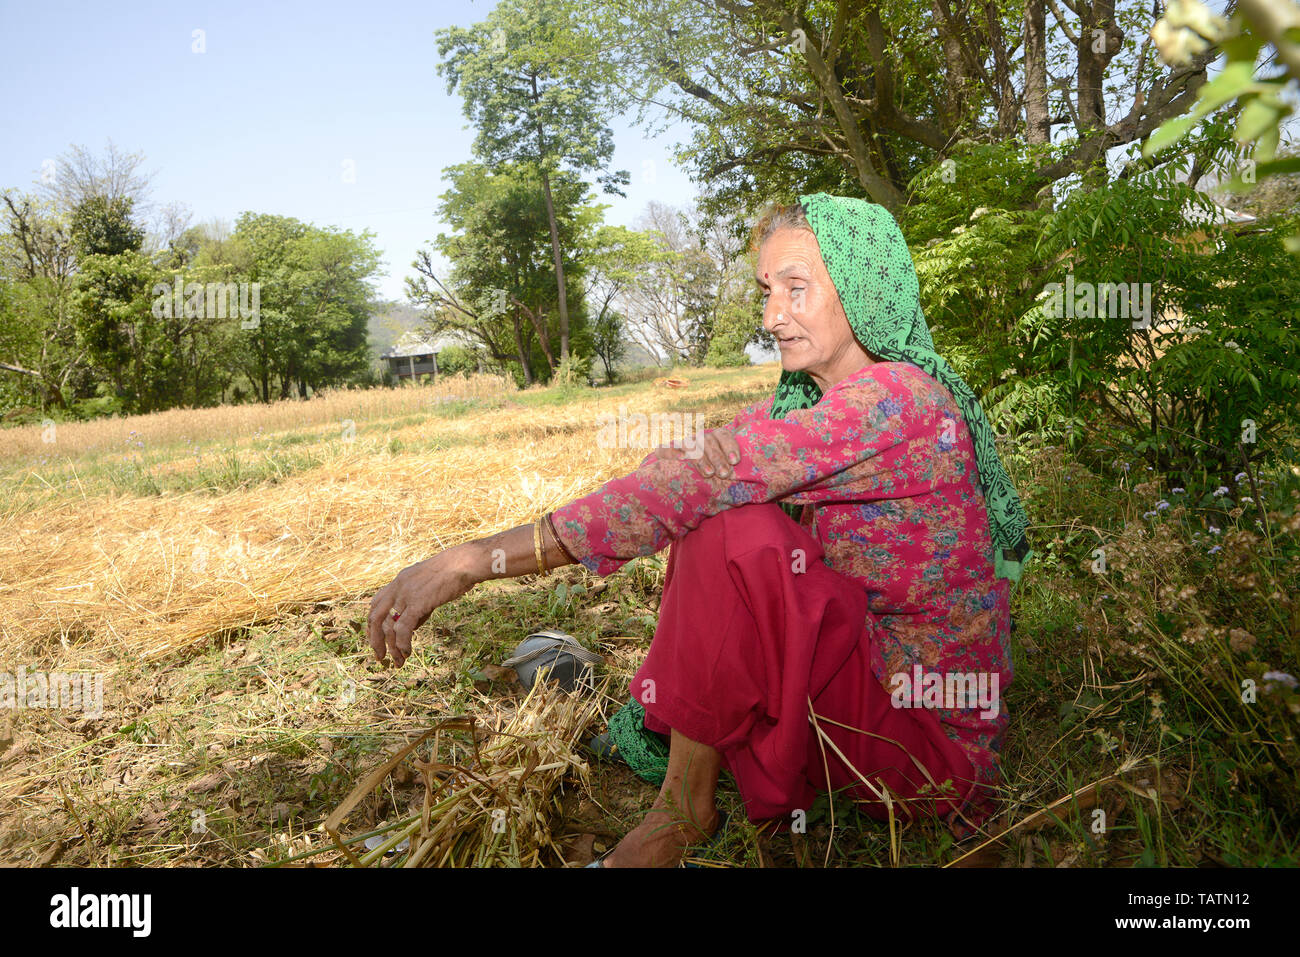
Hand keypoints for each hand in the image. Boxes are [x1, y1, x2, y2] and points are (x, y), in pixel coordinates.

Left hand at [367, 545, 479, 666]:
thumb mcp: (430, 588)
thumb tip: (411, 627)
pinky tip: (407, 652)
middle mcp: (398, 587)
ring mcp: (405, 594)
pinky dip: (402, 643)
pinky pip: (403, 628)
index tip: (377, 638)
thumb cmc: (453, 574)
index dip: (373, 623)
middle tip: (380, 656)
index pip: (376, 604)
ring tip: (398, 661)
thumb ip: (418, 606)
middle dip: (375, 640)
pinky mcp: (417, 602)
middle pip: (374, 617)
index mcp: (400, 581)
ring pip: (387, 626)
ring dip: (391, 647)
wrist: (464, 563)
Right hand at [658, 429, 740, 477]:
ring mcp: (684, 443)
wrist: (684, 476)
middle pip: (708, 442)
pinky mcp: (666, 451)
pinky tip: (681, 459)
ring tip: (709, 473)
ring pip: (691, 444)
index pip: (723, 435)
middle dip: (717, 458)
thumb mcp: (726, 469)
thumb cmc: (715, 474)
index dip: (729, 446)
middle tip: (724, 473)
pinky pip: (666, 449)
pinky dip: (672, 452)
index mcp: (716, 438)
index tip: (734, 461)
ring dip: (701, 458)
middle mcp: (701, 438)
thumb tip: (750, 478)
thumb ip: (732, 469)